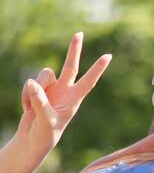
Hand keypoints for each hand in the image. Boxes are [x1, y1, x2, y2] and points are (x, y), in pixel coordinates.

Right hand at [17, 32, 111, 153]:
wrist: (33, 140)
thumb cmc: (45, 134)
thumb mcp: (45, 120)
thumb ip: (40, 101)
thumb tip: (32, 83)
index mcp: (74, 99)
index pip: (88, 81)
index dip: (97, 69)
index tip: (108, 56)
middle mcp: (65, 91)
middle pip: (70, 66)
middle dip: (73, 50)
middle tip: (79, 33)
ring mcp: (51, 89)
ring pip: (43, 75)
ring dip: (34, 89)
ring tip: (33, 107)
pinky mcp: (37, 90)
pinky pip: (28, 84)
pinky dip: (25, 96)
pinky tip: (28, 109)